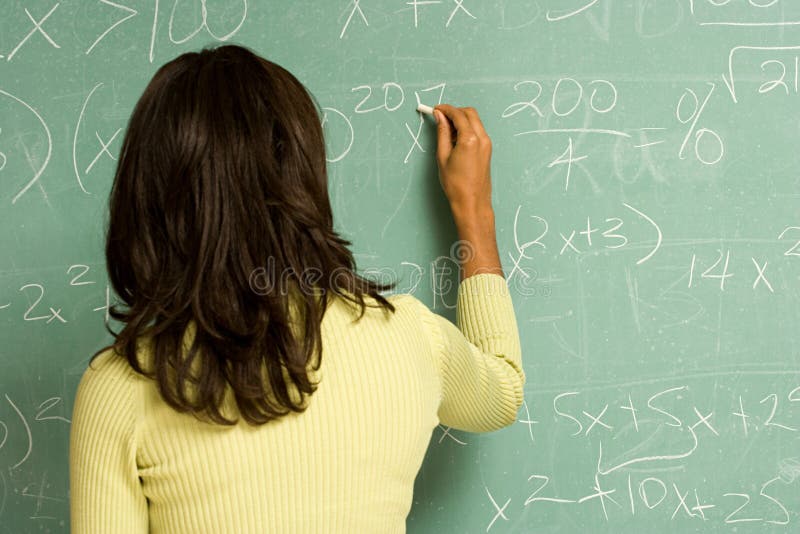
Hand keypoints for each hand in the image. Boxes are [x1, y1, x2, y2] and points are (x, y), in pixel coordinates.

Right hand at [432, 105, 501, 278]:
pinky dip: (467, 128)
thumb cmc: (456, 184)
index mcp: (470, 139)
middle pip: (469, 113)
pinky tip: (456, 140)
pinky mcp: (487, 149)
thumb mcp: (443, 156)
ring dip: (461, 120)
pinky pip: (478, 131)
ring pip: (475, 121)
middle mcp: (482, 138)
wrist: (472, 202)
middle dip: (455, 112)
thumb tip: (439, 117)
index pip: (458, 114)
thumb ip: (442, 133)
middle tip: (440, 118)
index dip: (445, 109)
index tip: (435, 109)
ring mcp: (487, 144)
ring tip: (447, 133)